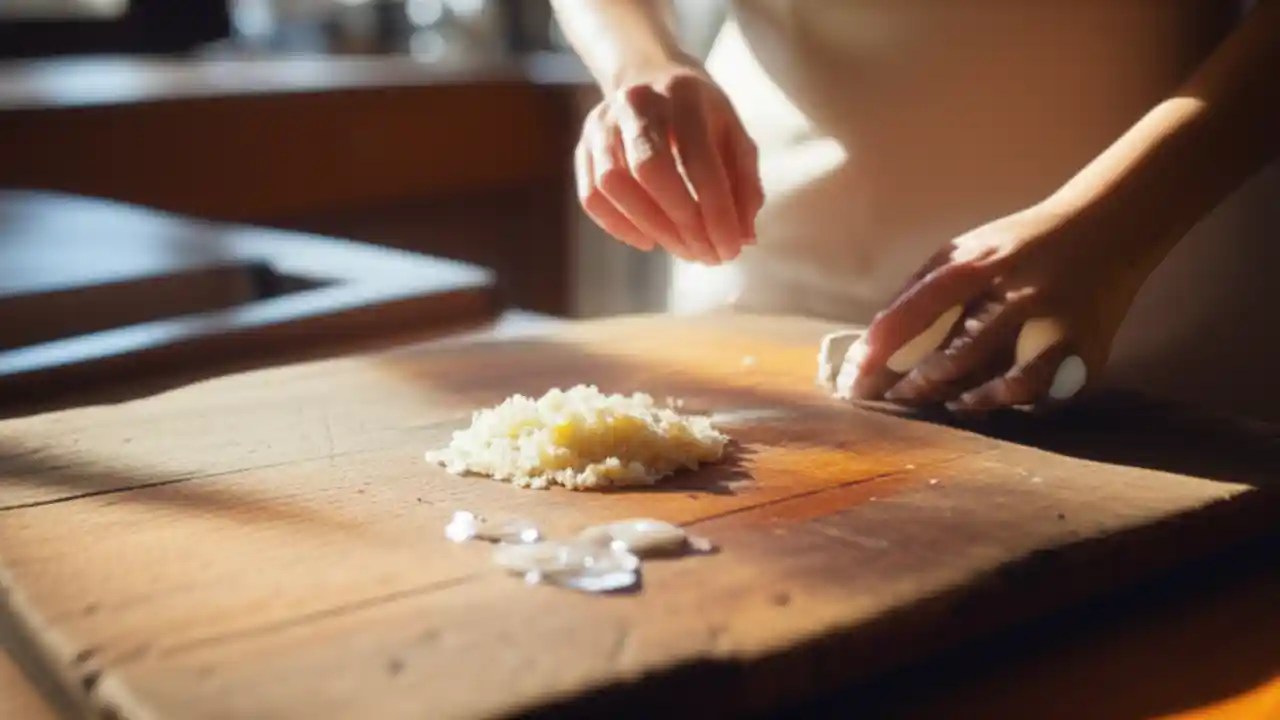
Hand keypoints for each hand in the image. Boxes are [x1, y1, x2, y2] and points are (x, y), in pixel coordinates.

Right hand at [574, 61, 763, 263]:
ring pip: (613, 184)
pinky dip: (619, 227)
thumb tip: (743, 238)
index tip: (730, 249)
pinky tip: (649, 241)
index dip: (715, 210)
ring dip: (651, 228)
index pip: (698, 158)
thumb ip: (743, 182)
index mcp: (683, 94)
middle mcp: (636, 103)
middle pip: (649, 169)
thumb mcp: (732, 133)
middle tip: (706, 255)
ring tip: (683, 250)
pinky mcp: (582, 146)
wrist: (646, 73)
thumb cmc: (699, 113)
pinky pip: (592, 196)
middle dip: (681, 222)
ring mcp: (601, 124)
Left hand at [843, 202, 1152, 412]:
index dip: (879, 351)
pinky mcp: (1086, 353)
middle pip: (956, 356)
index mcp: (980, 263)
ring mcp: (1057, 328)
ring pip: (1004, 386)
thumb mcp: (965, 249)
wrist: (1108, 231)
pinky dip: (1014, 405)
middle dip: (916, 386)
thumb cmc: (1018, 246)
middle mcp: (1018, 296)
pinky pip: (1043, 395)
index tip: (852, 380)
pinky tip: (996, 400)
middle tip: (896, 399)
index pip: (917, 311)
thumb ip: (921, 290)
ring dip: (967, 401)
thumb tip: (875, 341)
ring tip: (950, 402)